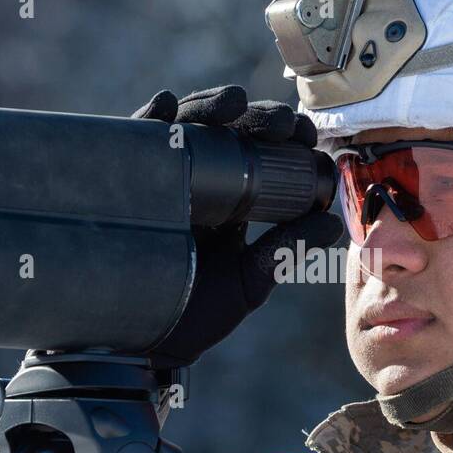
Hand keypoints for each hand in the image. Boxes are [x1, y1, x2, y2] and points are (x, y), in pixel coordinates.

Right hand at [132, 86, 343, 366]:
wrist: (135, 350)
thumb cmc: (188, 319)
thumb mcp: (246, 283)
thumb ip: (285, 251)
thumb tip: (331, 223)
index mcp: (224, 202)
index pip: (256, 157)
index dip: (281, 140)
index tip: (305, 137)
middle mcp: (191, 185)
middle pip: (224, 134)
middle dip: (254, 120)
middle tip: (283, 123)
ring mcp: (155, 182)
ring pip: (183, 129)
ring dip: (209, 108)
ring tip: (235, 102)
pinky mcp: (121, 186)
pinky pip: (130, 144)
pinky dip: (147, 120)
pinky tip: (167, 106)